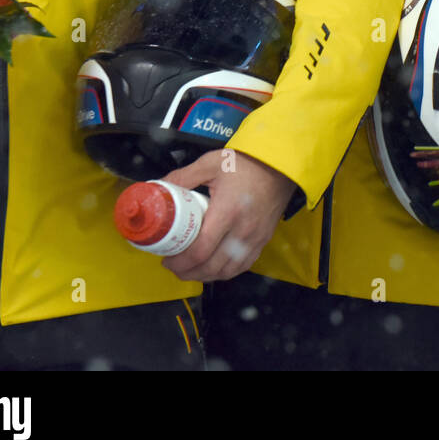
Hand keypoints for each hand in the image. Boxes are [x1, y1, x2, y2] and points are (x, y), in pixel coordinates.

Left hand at [159, 148, 296, 282]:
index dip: (180, 262)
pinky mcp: (263, 240)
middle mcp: (242, 231)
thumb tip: (158, 188)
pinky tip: (213, 268)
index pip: (200, 251)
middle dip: (188, 272)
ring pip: (227, 271)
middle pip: (211, 266)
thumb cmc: (246, 163)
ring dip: (205, 276)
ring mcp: (255, 238)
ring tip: (190, 270)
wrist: (280, 164)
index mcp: (227, 212)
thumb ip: (183, 176)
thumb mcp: (211, 163)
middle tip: (173, 266)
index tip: (166, 259)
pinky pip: (242, 266)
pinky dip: (225, 273)